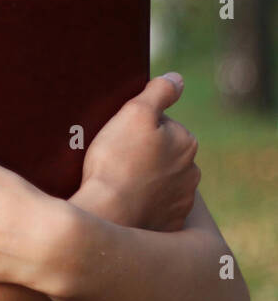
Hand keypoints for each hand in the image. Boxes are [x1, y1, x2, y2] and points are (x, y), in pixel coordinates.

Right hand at [75, 72, 199, 232]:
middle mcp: (191, 172)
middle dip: (144, 153)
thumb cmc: (117, 161)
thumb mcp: (135, 113)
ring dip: (144, 177)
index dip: (136, 127)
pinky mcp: (168, 222)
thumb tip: (177, 79)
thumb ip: (159, 92)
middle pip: (162, 153)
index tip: (118, 136)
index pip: (161, 124)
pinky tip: (123, 200)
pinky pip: (155, 205)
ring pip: (160, 180)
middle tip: (114, 157)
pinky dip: (142, 202)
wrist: (108, 213)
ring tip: (116, 180)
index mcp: (186, 142)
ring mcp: (180, 200)